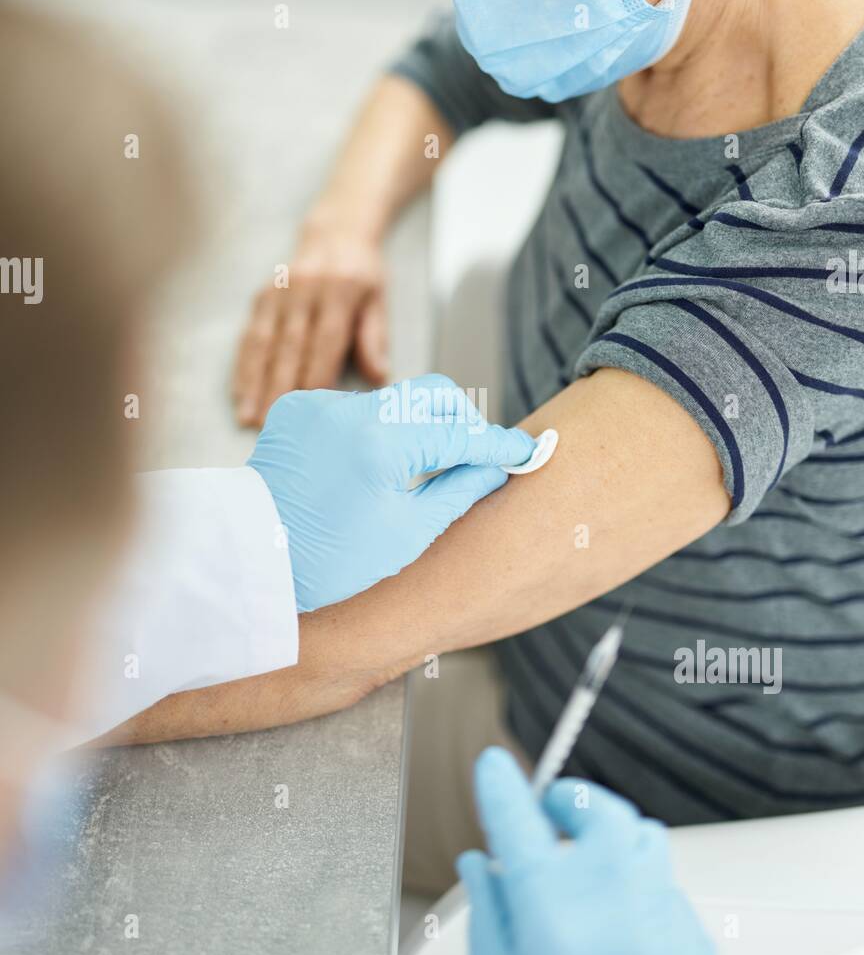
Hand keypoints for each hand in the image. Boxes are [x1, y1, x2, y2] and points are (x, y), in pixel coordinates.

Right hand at [233, 226, 387, 426]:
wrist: (335, 231)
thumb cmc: (362, 274)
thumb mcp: (378, 299)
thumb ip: (375, 338)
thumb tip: (379, 377)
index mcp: (340, 291)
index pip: (326, 340)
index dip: (316, 376)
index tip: (310, 411)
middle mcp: (305, 290)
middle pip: (290, 346)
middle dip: (279, 389)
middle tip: (273, 426)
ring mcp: (279, 292)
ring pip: (263, 343)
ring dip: (254, 383)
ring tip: (249, 417)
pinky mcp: (262, 297)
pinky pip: (249, 336)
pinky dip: (242, 368)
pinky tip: (239, 394)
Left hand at [247, 375, 535, 613]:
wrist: (249, 559)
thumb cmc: (328, 561)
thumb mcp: (406, 534)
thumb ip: (459, 490)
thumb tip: (495, 467)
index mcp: (380, 444)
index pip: (459, 433)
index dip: (496, 444)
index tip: (523, 450)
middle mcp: (349, 409)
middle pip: (431, 393)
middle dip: (461, 420)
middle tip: (476, 454)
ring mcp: (320, 403)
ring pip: (393, 401)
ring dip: (415, 427)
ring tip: (420, 469)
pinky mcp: (297, 407)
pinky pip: (353, 408)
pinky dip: (373, 430)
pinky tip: (369, 466)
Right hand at [457, 748, 720, 954]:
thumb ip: (489, 913)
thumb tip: (482, 858)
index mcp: (548, 916)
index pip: (517, 820)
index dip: (501, 784)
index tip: (494, 763)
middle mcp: (612, 908)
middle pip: (600, 811)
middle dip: (573, 799)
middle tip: (553, 809)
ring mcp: (662, 927)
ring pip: (645, 842)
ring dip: (613, 841)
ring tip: (589, 868)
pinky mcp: (697, 952)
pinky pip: (670, 893)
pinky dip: (643, 894)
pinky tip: (620, 928)